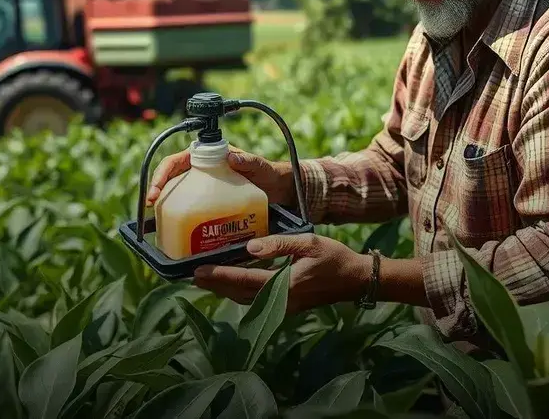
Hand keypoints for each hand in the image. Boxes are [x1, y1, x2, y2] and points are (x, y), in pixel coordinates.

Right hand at [145, 146, 292, 206]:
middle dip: (158, 189)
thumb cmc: (269, 173)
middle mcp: (202, 170)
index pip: (176, 160)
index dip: (162, 173)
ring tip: (159, 220)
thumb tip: (231, 157)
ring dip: (166, 204)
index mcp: (207, 156)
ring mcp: (204, 187)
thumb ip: (249, 161)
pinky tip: (178, 229)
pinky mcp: (210, 202)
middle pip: (171, 178)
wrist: (279, 189)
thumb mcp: (259, 166)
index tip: (157, 190)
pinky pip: (191, 207)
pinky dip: (182, 216)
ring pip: (178, 193)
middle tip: (152, 206)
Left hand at [193, 234, 370, 315]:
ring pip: (246, 300)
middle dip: (215, 285)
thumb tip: (250, 247)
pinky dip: (240, 291)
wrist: (356, 280)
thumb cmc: (335, 259)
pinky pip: (256, 300)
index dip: (220, 276)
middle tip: (192, 275)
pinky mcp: (287, 305)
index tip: (198, 271)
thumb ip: (280, 244)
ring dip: (225, 290)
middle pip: (239, 295)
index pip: (245, 281)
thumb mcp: (310, 243)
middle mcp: (281, 300)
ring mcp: (284, 306)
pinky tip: (231, 282)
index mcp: (285, 285)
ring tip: (205, 278)